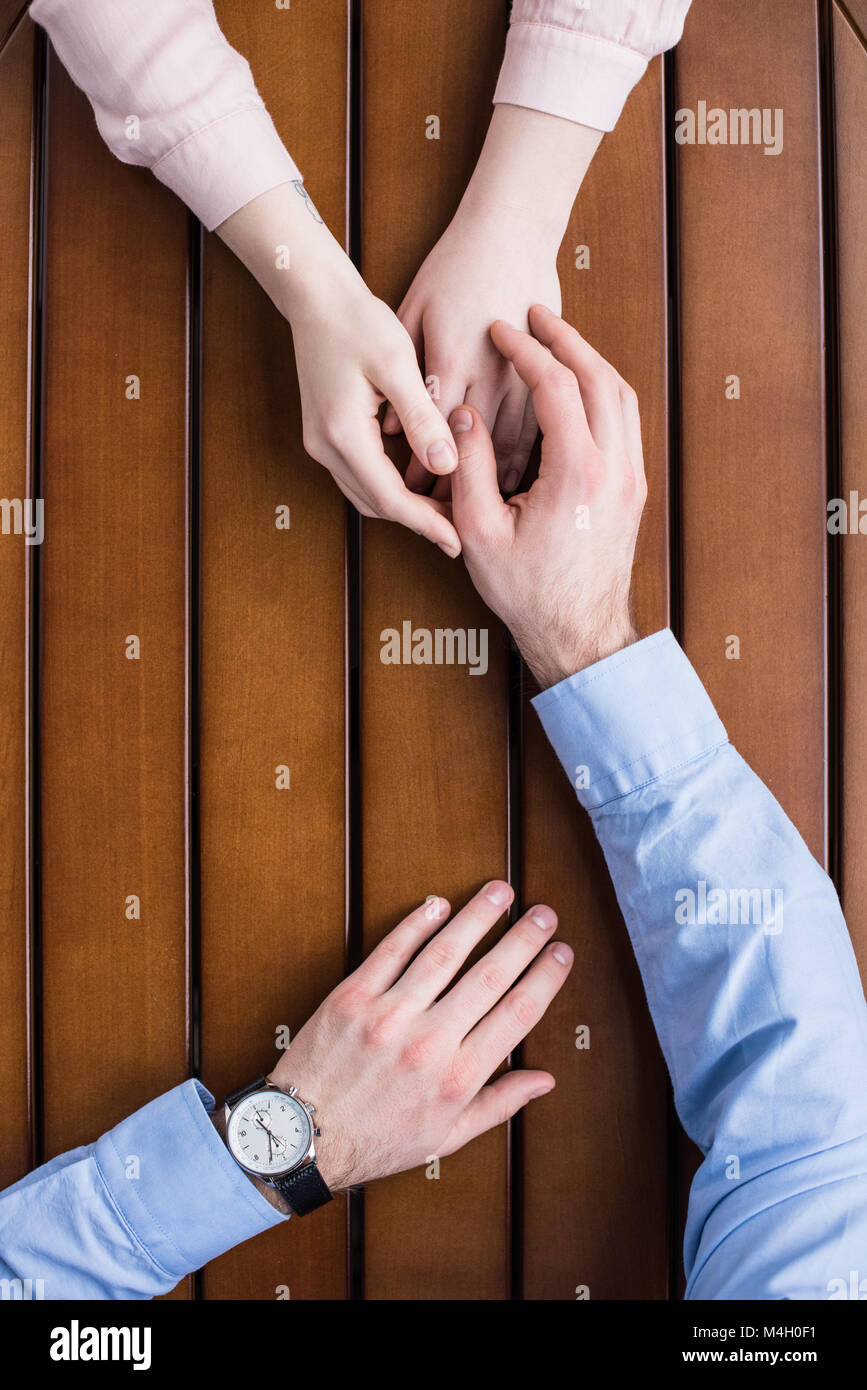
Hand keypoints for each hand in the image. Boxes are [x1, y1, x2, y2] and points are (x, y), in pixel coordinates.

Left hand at [268, 882, 571, 1189]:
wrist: (302, 1139)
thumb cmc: (375, 1142)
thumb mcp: (445, 1138)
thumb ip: (498, 1104)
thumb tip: (544, 1080)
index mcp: (457, 1078)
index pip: (517, 1014)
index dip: (546, 978)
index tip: (562, 953)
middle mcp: (429, 1042)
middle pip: (490, 976)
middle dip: (523, 939)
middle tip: (544, 914)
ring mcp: (389, 1015)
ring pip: (444, 953)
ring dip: (477, 917)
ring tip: (501, 891)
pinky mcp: (352, 997)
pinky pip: (391, 950)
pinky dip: (417, 923)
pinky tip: (439, 904)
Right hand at [289, 260, 462, 554]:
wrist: (316, 297)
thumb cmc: (359, 321)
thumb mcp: (397, 365)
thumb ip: (421, 417)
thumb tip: (446, 466)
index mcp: (342, 433)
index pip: (389, 497)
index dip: (426, 523)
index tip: (457, 542)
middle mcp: (325, 447)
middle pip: (376, 505)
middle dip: (418, 522)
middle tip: (460, 534)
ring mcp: (320, 443)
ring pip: (366, 495)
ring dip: (404, 509)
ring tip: (446, 514)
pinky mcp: (325, 435)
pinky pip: (360, 476)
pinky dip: (390, 488)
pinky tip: (420, 484)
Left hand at [383, 203, 559, 495]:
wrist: (511, 228)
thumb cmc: (454, 267)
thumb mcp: (411, 314)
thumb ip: (403, 375)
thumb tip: (392, 431)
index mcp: (449, 356)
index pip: (431, 431)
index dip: (422, 473)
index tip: (413, 503)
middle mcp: (486, 370)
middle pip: (469, 448)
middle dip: (455, 489)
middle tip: (444, 524)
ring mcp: (519, 371)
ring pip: (507, 444)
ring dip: (492, 481)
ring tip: (478, 515)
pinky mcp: (542, 368)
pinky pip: (536, 425)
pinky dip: (523, 458)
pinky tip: (513, 483)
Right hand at [450, 305, 645, 688]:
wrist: (580, 634)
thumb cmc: (526, 592)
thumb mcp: (480, 531)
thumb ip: (470, 466)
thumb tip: (460, 413)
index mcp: (576, 473)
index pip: (557, 385)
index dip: (527, 351)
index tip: (502, 330)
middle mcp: (614, 468)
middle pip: (600, 376)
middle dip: (566, 340)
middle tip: (535, 316)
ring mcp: (631, 478)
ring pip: (622, 395)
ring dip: (590, 361)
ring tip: (556, 341)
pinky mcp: (634, 489)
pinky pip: (627, 421)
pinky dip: (603, 390)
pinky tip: (577, 387)